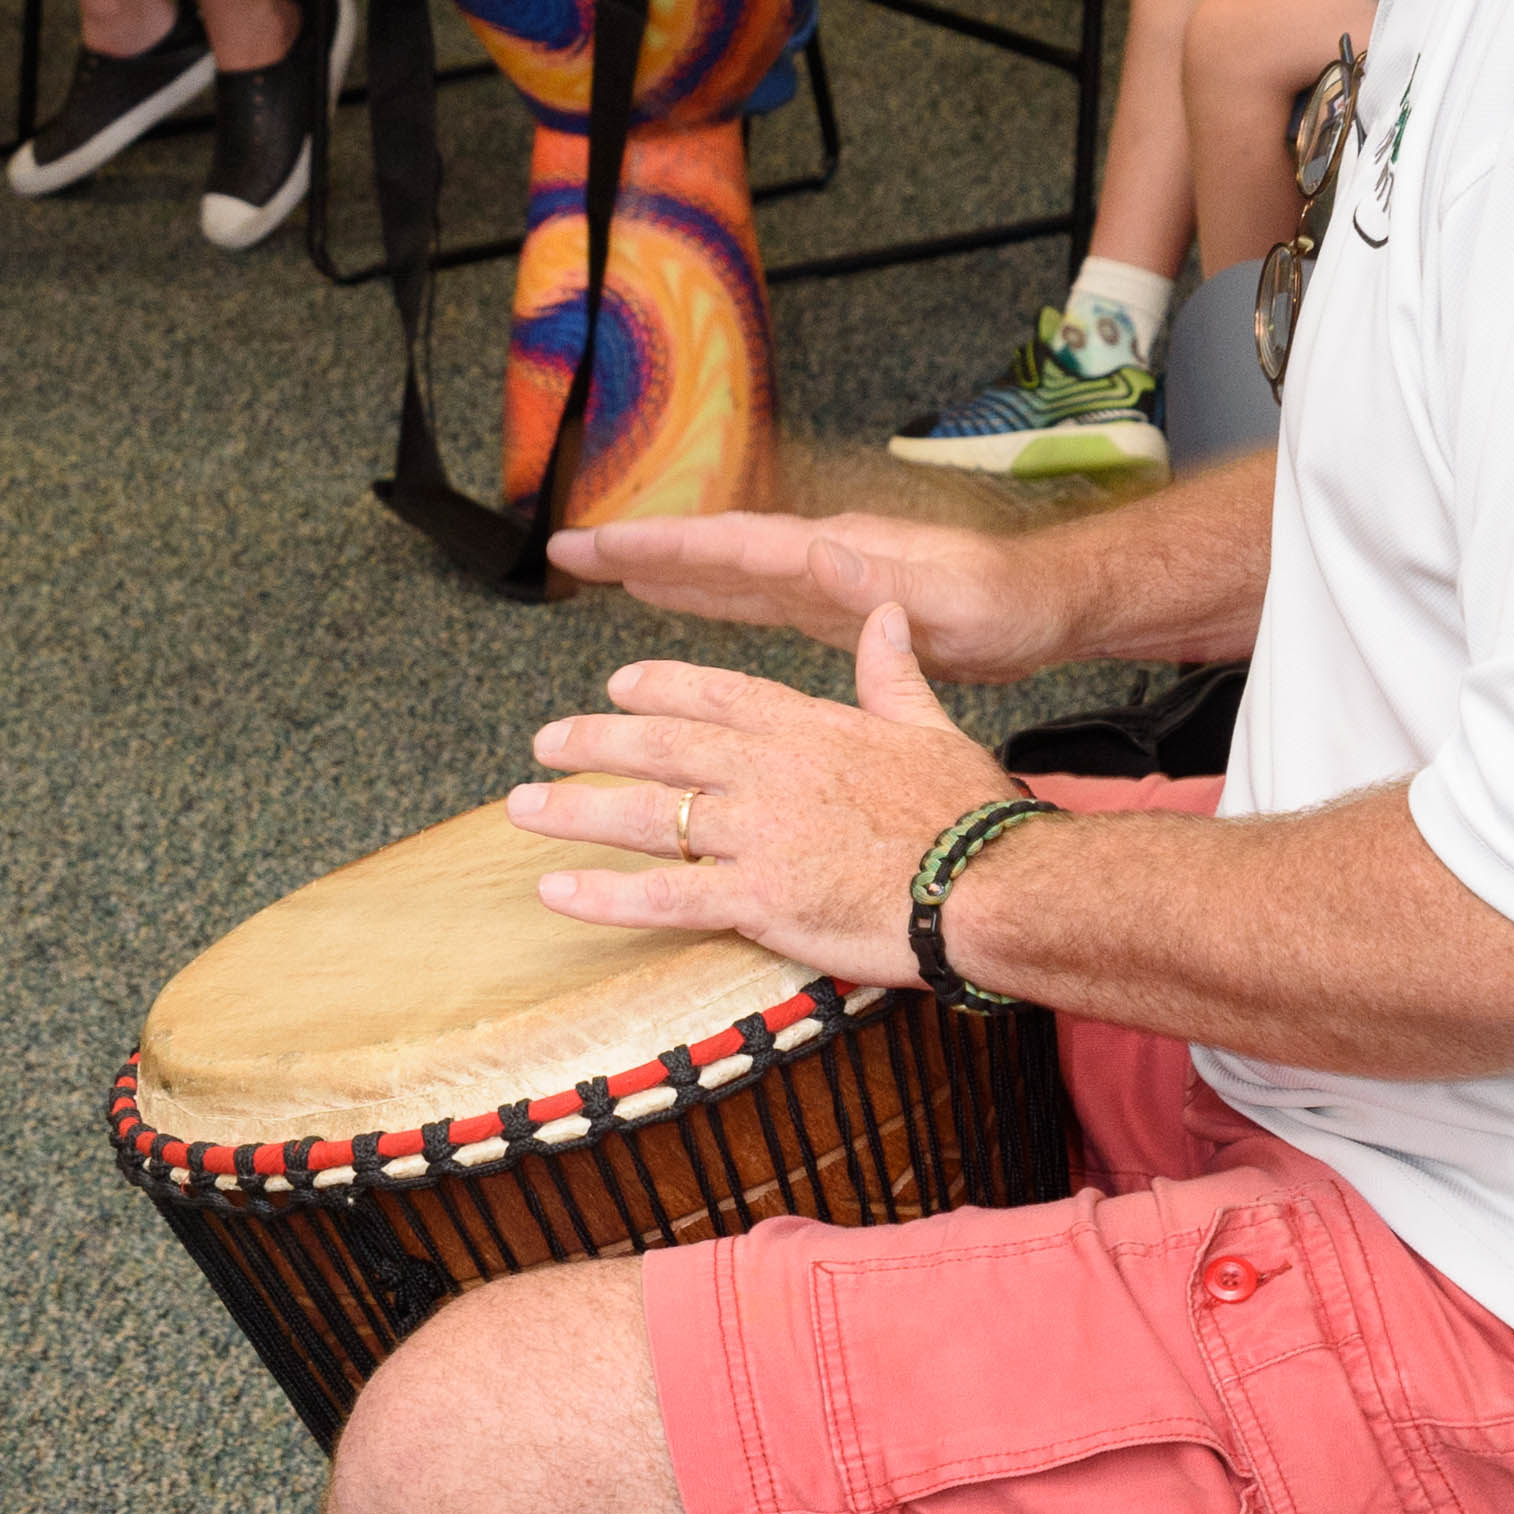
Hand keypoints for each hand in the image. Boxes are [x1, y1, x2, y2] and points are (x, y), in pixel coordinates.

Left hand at [511, 594, 1023, 982]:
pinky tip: (557, 890)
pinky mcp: (759, 899)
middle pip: (662, 748)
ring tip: (523, 805)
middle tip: (545, 742)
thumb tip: (885, 613)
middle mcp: (770, 771)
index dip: (658, 687)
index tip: (617, 685)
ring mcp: (758, 835)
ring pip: (649, 816)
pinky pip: (665, 897)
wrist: (990, 883)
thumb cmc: (967, 812)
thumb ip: (893, 672)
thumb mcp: (931, 725)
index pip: (715, 693)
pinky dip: (605, 895)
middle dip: (595, 742)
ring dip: (577, 809)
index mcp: (809, 726)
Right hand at [546, 500, 1074, 688]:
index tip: (595, 545)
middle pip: (710, 550)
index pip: (727, 546)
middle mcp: (816, 558)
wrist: (1041, 609)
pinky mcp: (831, 606)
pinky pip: (751, 598)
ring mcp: (820, 579)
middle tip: (566, 548)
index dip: (658, 547)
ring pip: (723, 572)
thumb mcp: (945, 600)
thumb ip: (877, 582)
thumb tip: (813, 555)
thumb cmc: (1001, 606)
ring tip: (601, 570)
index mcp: (831, 555)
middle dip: (639, 550)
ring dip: (663, 571)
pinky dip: (706, 596)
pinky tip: (680, 601)